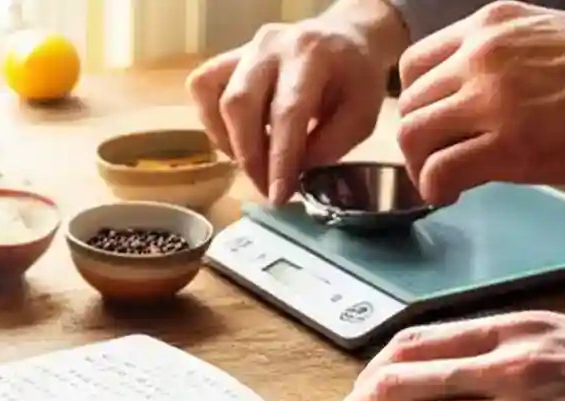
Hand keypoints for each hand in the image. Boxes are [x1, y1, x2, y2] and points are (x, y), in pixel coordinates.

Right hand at [186, 0, 406, 203]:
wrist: (346, 38)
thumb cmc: (355, 79)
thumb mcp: (361, 116)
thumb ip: (329, 146)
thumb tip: (292, 174)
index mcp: (313, 55)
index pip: (287, 113)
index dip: (279, 160)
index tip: (278, 197)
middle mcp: (272, 46)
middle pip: (239, 104)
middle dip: (249, 157)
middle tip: (265, 186)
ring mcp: (246, 50)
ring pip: (214, 98)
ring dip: (229, 142)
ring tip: (255, 161)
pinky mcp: (229, 58)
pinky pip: (203, 88)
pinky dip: (213, 122)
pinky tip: (237, 137)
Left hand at [397, 1, 564, 205]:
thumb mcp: (545, 44)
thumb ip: (499, 66)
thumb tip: (470, 105)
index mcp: (491, 26)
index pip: (415, 65)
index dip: (415, 103)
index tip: (431, 125)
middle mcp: (482, 55)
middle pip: (407, 105)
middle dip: (416, 141)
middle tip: (435, 163)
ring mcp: (492, 98)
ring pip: (412, 136)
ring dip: (420, 168)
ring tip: (442, 182)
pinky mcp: (508, 143)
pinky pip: (439, 171)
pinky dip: (434, 189)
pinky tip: (451, 195)